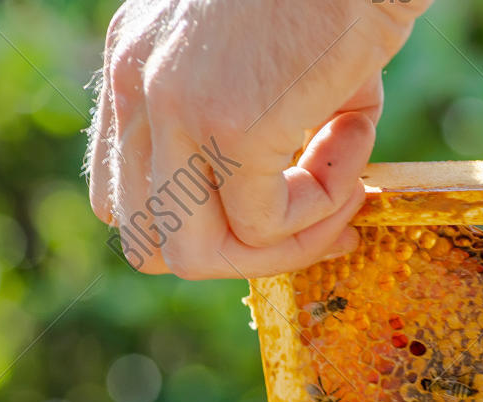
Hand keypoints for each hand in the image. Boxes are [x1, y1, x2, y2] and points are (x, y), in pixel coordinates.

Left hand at [87, 0, 429, 278]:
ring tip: (342, 197)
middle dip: (238, 255)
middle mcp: (136, 85)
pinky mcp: (228, 123)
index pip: (126, 193)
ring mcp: (173, 107)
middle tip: (316, 225)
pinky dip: (323, 209)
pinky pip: (266, 224)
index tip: (278, 211)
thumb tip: (312, 213)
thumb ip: (267, 140)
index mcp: (135, 65)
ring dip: (280, 248)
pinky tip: (356, 152)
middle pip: (147, 243)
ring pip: (194, 255)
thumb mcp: (274, 66)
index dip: (204, 224)